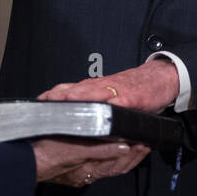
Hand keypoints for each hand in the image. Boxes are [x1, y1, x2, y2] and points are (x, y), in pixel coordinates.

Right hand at [30, 138, 149, 187]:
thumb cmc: (43, 154)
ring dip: (120, 154)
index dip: (132, 155)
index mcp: (86, 172)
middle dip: (131, 156)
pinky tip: (111, 145)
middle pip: (115, 167)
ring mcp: (76, 171)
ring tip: (133, 142)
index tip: (142, 143)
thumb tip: (123, 146)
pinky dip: (106, 153)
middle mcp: (83, 174)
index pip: (117, 165)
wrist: (20, 160)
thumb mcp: (75, 149)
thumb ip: (100, 149)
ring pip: (106, 165)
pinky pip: (94, 162)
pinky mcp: (69, 165)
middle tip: (144, 144)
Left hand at [37, 59, 179, 114]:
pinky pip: (112, 105)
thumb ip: (92, 102)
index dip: (51, 97)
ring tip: (57, 109)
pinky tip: (93, 117)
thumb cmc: (136, 89)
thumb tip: (71, 111)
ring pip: (88, 95)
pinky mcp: (128, 99)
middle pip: (72, 91)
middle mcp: (99, 88)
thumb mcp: (110, 92)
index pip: (66, 90)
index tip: (35, 104)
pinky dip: (101, 110)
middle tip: (40, 109)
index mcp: (93, 88)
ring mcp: (113, 92)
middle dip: (55, 99)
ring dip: (72, 100)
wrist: (161, 78)